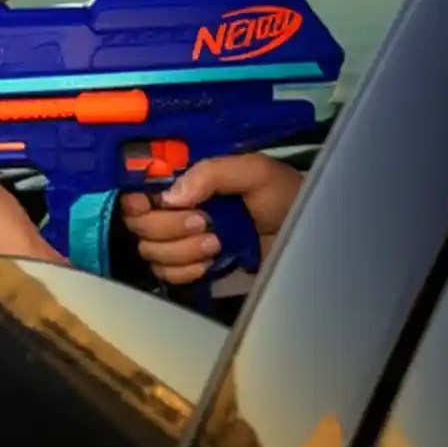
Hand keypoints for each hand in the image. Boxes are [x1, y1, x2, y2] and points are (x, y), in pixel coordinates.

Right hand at [119, 153, 302, 283]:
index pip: (140, 189)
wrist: (310, 242)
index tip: (150, 205)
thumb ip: (212, 173)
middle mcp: (178, 210)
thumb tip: (170, 197)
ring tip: (216, 245)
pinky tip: (209, 265)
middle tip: (205, 224)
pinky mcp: (191, 269)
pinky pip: (165, 275)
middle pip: (139, 224)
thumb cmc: (286, 198)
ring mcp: (182, 242)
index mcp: (187, 182)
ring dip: (181, 251)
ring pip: (151, 251)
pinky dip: (184, 271)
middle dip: (169, 227)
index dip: (137, 200)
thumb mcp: (256, 172)